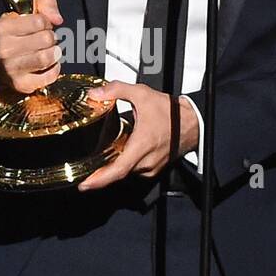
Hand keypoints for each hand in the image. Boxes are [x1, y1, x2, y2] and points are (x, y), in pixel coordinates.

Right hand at [0, 0, 62, 98]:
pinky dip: (55, 69)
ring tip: (49, 51)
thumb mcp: (27, 11)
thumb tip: (57, 19)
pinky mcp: (21, 84)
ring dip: (54, 53)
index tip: (41, 26)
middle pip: (46, 39)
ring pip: (47, 57)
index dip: (46, 22)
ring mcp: (11, 68)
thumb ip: (46, 4)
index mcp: (2, 28)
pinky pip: (50, 75)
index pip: (39, 21)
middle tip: (46, 40)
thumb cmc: (17, 34)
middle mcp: (4, 49)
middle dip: (51, 38)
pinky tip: (49, 65)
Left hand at [78, 82, 197, 190]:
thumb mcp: (142, 94)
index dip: (100, 180)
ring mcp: (151, 167)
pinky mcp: (154, 168)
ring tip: (97, 163)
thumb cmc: (172, 112)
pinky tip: (117, 157)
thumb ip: (117, 90)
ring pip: (126, 172)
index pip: (118, 170)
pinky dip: (124, 165)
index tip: (84, 184)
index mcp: (142, 146)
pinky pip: (134, 170)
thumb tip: (96, 94)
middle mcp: (146, 161)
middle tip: (82, 173)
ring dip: (112, 168)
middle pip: (117, 173)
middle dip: (100, 174)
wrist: (192, 123)